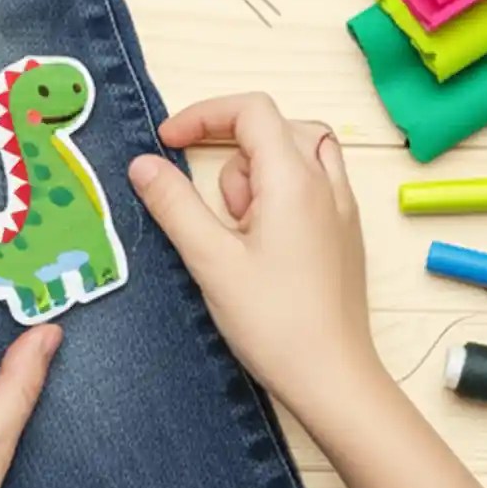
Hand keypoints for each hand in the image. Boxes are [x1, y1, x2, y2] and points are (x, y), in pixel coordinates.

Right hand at [128, 93, 377, 408]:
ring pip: (298, 152)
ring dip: (258, 172)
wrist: (333, 378)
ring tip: (239, 229)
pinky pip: (312, 184)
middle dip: (231, 150)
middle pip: (275, 126)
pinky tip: (261, 242)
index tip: (167, 142)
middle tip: (213, 205)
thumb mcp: (210, 260)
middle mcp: (326, 183)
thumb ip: (174, 205)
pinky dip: (279, 193)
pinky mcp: (342, 233)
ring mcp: (340, 208)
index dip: (203, 115)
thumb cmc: (275, 322)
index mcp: (294, 180)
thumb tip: (143, 164)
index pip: (251, 110)